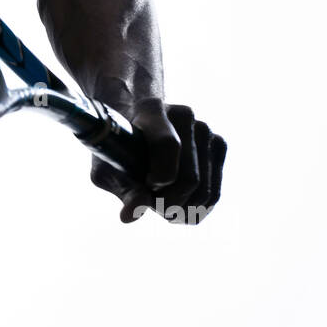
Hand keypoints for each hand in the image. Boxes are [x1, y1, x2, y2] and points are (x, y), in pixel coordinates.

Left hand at [90, 98, 225, 224]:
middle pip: (190, 177)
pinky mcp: (218, 145)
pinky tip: (178, 208)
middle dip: (169, 203)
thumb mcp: (109, 168)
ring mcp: (204, 129)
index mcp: (149, 109)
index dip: (162, 176)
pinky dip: (196, 210)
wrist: (137, 130)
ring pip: (204, 190)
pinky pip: (214, 193)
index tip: (149, 186)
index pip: (168, 145)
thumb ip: (123, 189)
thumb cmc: (119, 151)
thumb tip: (130, 217)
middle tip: (151, 205)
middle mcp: (182, 114)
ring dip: (182, 210)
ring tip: (162, 207)